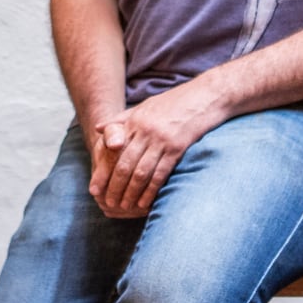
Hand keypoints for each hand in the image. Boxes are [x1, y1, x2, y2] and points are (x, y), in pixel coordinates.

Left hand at [89, 82, 226, 217]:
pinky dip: (151, 190)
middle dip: (115, 187)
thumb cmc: (175, 102)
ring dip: (131, 193)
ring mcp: (161, 139)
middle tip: (110, 204)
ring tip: (125, 207)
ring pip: (141, 172)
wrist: (206, 95)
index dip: (103, 173)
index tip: (96, 190)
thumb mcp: (144, 106)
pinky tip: (145, 202)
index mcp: (134, 121)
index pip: (113, 153)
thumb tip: (98, 128)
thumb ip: (121, 119)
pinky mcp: (178, 147)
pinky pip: (160, 173)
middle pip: (124, 165)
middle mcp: (145, 131)